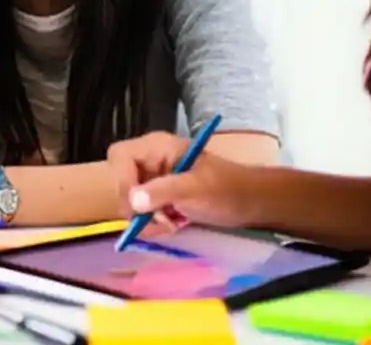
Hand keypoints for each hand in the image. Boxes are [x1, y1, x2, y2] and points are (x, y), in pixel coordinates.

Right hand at [106, 132, 257, 230]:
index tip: (136, 204)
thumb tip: (133, 201)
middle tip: (157, 221)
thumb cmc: (226, 189)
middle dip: (135, 205)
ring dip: (145, 218)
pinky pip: (141, 211)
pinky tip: (172, 224)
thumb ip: (163, 191)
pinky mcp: (159, 196)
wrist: (250, 203)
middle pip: (121, 180)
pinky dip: (152, 223)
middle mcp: (150, 159)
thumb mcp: (196, 189)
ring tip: (170, 224)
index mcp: (157, 147)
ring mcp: (154, 178)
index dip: (121, 180)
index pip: (120, 156)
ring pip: (130, 200)